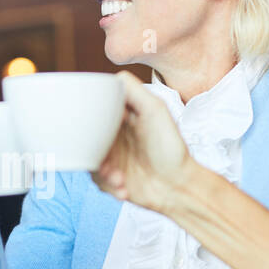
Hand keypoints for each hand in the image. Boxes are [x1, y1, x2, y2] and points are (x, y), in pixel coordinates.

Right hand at [93, 71, 193, 214]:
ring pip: (90, 161)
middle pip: (88, 137)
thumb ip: (132, 90)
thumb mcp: (155, 110)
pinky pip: (97, 181)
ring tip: (118, 178)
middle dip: (94, 151)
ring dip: (101, 172)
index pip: (96, 111)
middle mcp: (116, 135)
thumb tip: (109, 81)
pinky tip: (124, 188)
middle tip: (107, 161)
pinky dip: (108, 186)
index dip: (91, 120)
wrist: (180, 185)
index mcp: (122, 117)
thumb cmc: (171, 148)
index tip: (94, 129)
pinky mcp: (112, 178)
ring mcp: (113, 157)